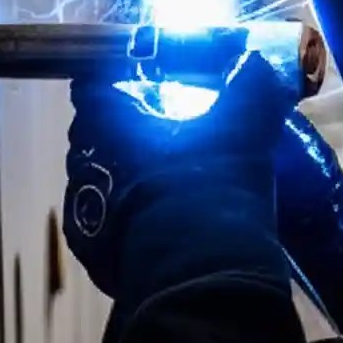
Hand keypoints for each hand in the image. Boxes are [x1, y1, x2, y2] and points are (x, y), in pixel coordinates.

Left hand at [64, 52, 293, 302]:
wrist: (199, 279)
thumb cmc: (212, 191)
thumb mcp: (243, 135)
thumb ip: (250, 93)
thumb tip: (258, 63)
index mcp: (109, 121)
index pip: (93, 84)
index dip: (116, 80)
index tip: (141, 81)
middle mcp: (84, 160)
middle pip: (95, 131)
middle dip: (124, 129)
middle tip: (164, 131)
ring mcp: (83, 209)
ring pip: (98, 176)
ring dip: (125, 173)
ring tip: (165, 179)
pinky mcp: (92, 252)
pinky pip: (104, 220)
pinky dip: (126, 215)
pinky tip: (159, 219)